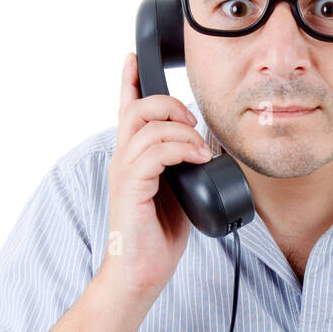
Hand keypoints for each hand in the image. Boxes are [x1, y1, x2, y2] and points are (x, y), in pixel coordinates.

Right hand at [96, 52, 214, 302]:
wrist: (141, 273)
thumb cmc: (157, 237)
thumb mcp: (179, 191)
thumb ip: (185, 165)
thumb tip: (209, 145)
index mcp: (133, 158)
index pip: (126, 110)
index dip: (129, 81)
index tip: (133, 58)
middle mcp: (123, 160)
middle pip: (137, 107)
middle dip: (169, 104)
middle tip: (194, 123)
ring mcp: (124, 173)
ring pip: (145, 124)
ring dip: (181, 130)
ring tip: (201, 149)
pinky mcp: (130, 188)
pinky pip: (153, 151)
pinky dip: (181, 148)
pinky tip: (198, 159)